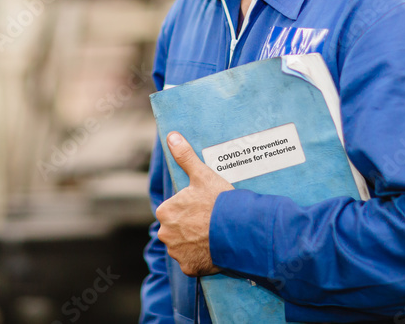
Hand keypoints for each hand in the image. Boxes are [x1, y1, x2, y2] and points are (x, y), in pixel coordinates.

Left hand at [156, 132, 233, 276]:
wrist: (239, 230)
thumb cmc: (220, 200)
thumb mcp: (202, 174)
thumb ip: (184, 156)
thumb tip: (171, 136)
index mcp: (165, 211)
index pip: (173, 210)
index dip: (189, 208)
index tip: (203, 207)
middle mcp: (165, 233)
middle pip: (176, 229)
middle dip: (189, 226)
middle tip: (209, 221)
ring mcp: (177, 253)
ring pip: (183, 246)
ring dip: (194, 243)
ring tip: (213, 235)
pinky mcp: (189, 268)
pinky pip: (192, 263)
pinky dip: (201, 259)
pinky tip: (213, 249)